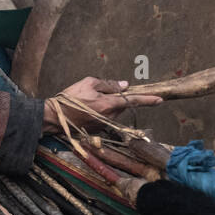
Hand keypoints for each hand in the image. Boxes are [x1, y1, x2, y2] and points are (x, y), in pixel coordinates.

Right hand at [43, 77, 162, 132]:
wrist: (55, 116)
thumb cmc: (70, 98)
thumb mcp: (88, 83)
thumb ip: (109, 84)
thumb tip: (124, 85)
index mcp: (108, 104)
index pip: (132, 100)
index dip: (148, 100)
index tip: (160, 100)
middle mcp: (109, 117)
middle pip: (121, 106)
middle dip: (115, 99)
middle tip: (98, 94)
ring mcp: (104, 125)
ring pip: (113, 113)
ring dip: (106, 107)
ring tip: (88, 103)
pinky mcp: (98, 131)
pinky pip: (105, 120)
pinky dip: (99, 114)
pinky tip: (86, 111)